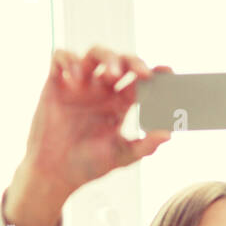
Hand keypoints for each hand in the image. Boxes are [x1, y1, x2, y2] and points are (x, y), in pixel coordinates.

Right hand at [7, 46, 171, 225]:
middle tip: (141, 74)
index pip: (139, 81)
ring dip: (106, 57)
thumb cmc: (90, 164)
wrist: (57, 172)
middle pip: (120, 62)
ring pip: (95, 54)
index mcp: (120, 103)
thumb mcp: (122, 156)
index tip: (167, 71)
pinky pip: (60, 57)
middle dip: (132, 62)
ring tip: (110, 73)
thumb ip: (146, 146)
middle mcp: (102, 90)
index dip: (154, 72)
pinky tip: (76, 77)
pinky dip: (68, 59)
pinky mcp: (56, 83)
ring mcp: (80, 85)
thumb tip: (169, 134)